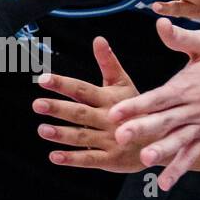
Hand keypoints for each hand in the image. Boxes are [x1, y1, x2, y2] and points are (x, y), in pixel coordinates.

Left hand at [34, 36, 144, 172]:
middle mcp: (109, 119)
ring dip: (62, 134)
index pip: (83, 89)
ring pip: (82, 136)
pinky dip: (72, 159)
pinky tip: (54, 156)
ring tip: (42, 129)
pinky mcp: (111, 160)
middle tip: (37, 104)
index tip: (43, 79)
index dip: (63, 84)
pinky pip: (89, 159)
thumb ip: (108, 63)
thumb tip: (98, 39)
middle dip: (59, 108)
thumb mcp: (125, 84)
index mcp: (109, 99)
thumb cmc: (138, 108)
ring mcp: (110, 140)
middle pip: (80, 113)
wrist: (162, 139)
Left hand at [109, 20, 199, 190]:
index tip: (115, 111)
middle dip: (141, 129)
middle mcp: (194, 109)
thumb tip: (159, 23)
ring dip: (161, 152)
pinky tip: (165, 183)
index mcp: (188, 87)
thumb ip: (182, 37)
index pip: (157, 98)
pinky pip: (193, 156)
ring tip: (144, 160)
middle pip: (163, 121)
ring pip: (178, 142)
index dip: (136, 105)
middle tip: (120, 137)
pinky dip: (179, 169)